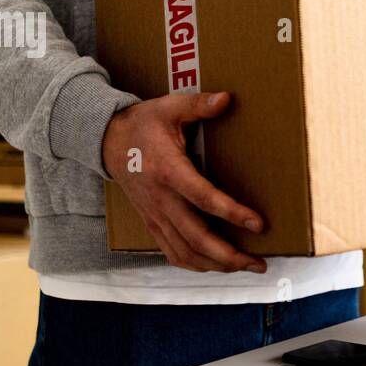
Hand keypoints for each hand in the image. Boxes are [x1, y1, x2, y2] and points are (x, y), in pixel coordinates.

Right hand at [102, 92, 266, 273]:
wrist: (106, 142)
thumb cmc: (143, 124)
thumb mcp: (168, 108)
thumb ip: (198, 105)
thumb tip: (226, 98)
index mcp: (168, 171)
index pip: (203, 198)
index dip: (231, 213)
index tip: (258, 224)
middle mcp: (161, 200)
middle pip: (196, 237)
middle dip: (229, 255)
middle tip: (259, 264)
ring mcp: (155, 216)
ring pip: (185, 252)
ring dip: (216, 265)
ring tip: (246, 267)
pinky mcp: (152, 223)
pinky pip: (172, 253)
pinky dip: (195, 265)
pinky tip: (216, 266)